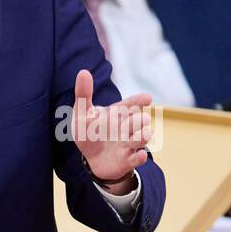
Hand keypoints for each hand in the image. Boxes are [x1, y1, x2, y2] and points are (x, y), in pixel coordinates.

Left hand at [72, 69, 152, 192]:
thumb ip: (84, 94)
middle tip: (141, 119)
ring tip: (145, 134)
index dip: (139, 100)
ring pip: (141, 138)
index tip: (148, 98)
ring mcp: (128, 143)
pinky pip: (137, 159)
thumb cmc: (89, 131)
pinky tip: (141, 155)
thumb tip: (83, 71)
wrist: (91, 158)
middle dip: (139, 120)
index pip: (130, 104)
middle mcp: (126, 127)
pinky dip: (140, 157)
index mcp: (117, 114)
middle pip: (138, 121)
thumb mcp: (82, 113)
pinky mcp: (127, 160)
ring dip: (143, 136)